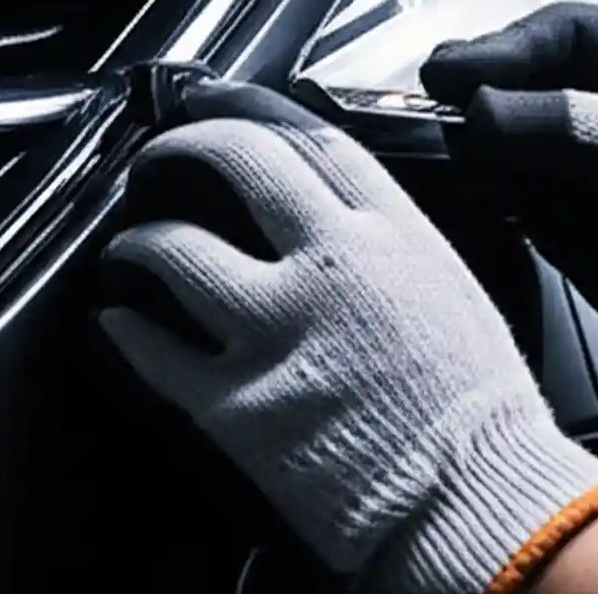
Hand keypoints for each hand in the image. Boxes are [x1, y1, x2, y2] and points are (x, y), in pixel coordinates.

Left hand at [97, 84, 597, 591]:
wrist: (476, 497)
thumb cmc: (478, 412)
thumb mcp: (453, 293)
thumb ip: (394, 246)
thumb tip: (342, 221)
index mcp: (392, 237)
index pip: (311, 139)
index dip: (252, 106)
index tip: (219, 101)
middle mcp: (331, 266)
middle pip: (238, 162)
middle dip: (186, 141)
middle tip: (163, 151)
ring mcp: (278, 331)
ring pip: (176, 249)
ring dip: (140, 239)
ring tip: (131, 246)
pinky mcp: (237, 403)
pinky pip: (153, 351)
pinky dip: (125, 330)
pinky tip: (118, 321)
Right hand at [421, 2, 597, 424]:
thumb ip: (569, 125)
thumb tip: (480, 111)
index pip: (558, 36)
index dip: (502, 49)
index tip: (453, 71)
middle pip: (516, 80)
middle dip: (477, 94)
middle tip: (437, 106)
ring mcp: (573, 157)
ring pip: (497, 133)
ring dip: (471, 145)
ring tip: (465, 164)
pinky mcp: (552, 210)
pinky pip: (497, 185)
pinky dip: (478, 187)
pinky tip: (476, 194)